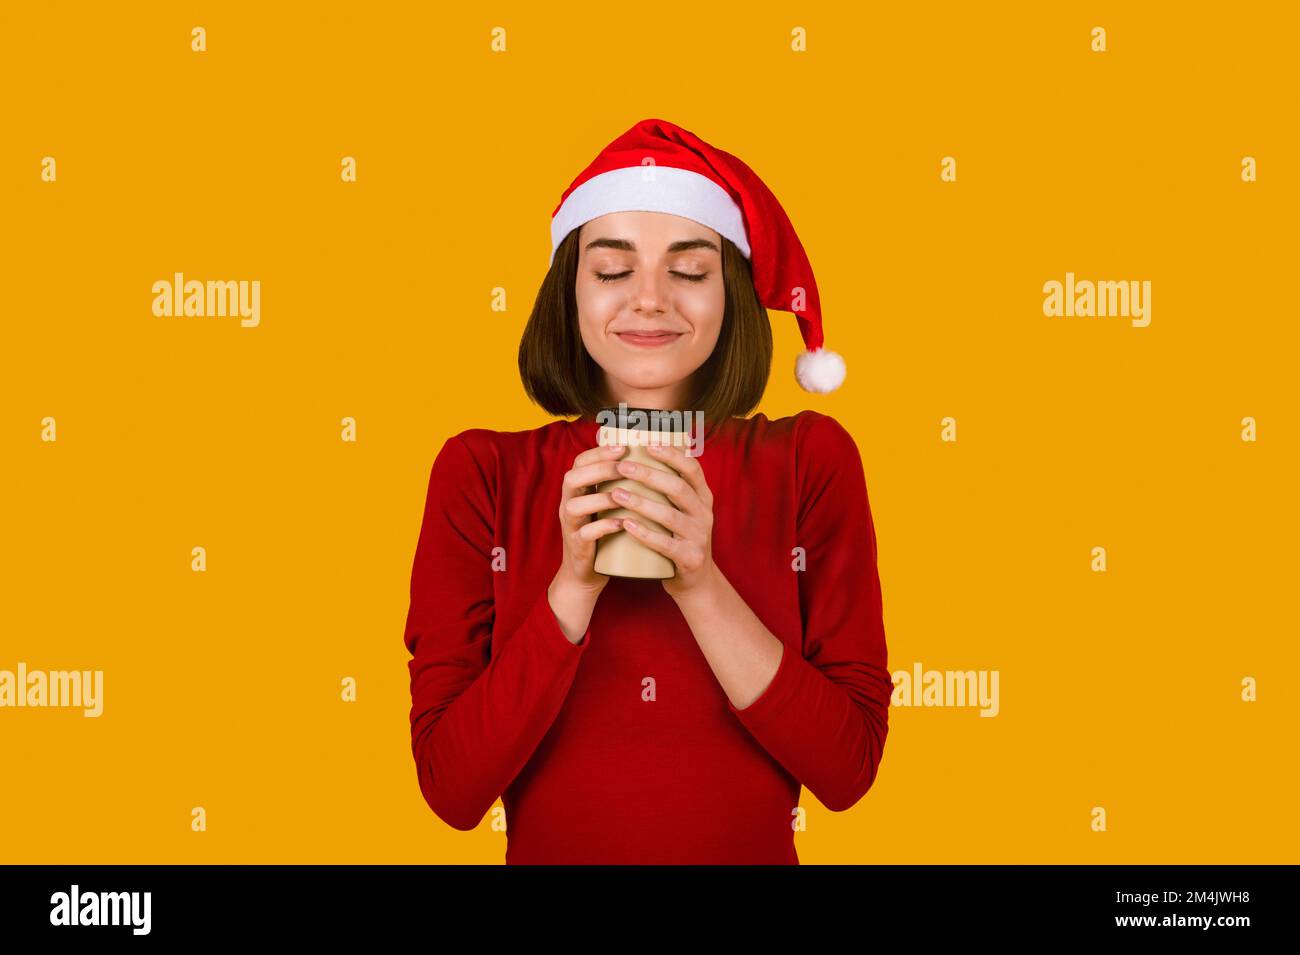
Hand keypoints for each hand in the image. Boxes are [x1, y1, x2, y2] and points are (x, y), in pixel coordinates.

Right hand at [553, 442, 628, 596]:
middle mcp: (568, 504)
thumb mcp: (607, 505)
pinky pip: (585, 533)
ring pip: (574, 505)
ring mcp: (570, 526)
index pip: (580, 462)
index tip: (623, 447)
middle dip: (599, 470)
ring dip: (601, 498)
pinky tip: (622, 524)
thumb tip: (647, 460)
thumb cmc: (604, 533)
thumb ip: (618, 485)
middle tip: (624, 467)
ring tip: (625, 496)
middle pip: (572, 478)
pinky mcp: (576, 546)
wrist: (589, 572)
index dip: (599, 452)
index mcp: (577, 491)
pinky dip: (603, 526)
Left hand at [609, 443, 716, 600]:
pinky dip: (645, 533)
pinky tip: (626, 524)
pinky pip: (665, 544)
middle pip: (677, 488)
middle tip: (622, 467)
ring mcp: (699, 537)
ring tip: (616, 494)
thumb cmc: (679, 538)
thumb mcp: (684, 511)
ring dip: (640, 502)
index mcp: (703, 497)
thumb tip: (640, 454)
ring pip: (669, 515)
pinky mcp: (689, 558)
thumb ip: (669, 488)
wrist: (695, 581)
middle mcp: (704, 514)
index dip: (672, 454)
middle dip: (648, 475)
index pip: (692, 468)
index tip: (648, 444)